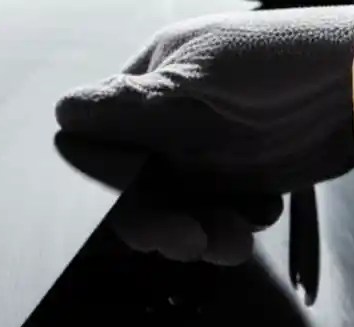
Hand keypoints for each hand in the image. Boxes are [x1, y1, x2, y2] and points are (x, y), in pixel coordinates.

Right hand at [56, 7, 353, 264]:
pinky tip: (259, 215)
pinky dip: (232, 226)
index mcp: (149, 83)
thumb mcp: (202, 74)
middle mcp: (167, 120)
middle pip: (134, 188)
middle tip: (189, 241)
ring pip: (174, 210)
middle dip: (159, 221)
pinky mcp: (238, 176)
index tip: (129, 211)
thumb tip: (64, 113)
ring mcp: (202, 150)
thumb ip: (132, 100)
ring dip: (199, 232)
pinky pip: (214, 215)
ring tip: (233, 240)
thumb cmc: (288, 59)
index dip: (108, 185)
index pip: (102, 144)